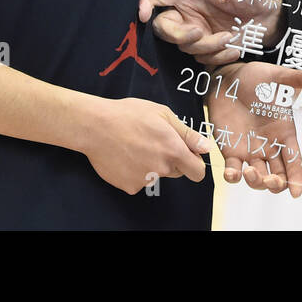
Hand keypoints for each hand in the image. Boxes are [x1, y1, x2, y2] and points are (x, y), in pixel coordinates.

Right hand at [80, 96, 211, 194]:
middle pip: (177, 172)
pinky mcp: (129, 186)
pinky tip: (124, 155)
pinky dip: (134, 172)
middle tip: (153, 142)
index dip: (195, 164)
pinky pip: (139, 181)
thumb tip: (206, 148)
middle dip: (171, 160)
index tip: (187, 155)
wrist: (95, 126)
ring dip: (151, 164)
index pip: (197, 172)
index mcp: (174, 150)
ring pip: (157, 175)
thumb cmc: (129, 114)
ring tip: (135, 145)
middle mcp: (162, 169)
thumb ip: (187, 134)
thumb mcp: (163, 114)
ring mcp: (145, 180)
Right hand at [139, 0, 283, 67]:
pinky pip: (203, 60)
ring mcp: (197, 32)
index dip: (144, 5)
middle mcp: (188, 12)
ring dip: (207, 47)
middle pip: (163, 29)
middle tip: (200, 34)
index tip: (143, 16)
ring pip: (185, 47)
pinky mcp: (209, 49)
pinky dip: (219, 56)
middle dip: (178, 35)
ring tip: (230, 37)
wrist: (273, 15)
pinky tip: (235, 46)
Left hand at [207, 62, 301, 196]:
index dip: (297, 178)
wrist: (227, 77)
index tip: (297, 192)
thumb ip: (299, 79)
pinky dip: (233, 177)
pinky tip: (232, 174)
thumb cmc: (254, 76)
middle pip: (278, 176)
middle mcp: (269, 146)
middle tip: (271, 181)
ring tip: (249, 172)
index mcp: (284, 132)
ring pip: (257, 178)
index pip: (294, 161)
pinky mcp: (230, 150)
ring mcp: (250, 150)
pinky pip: (233, 171)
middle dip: (277, 185)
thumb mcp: (277, 77)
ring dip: (256, 182)